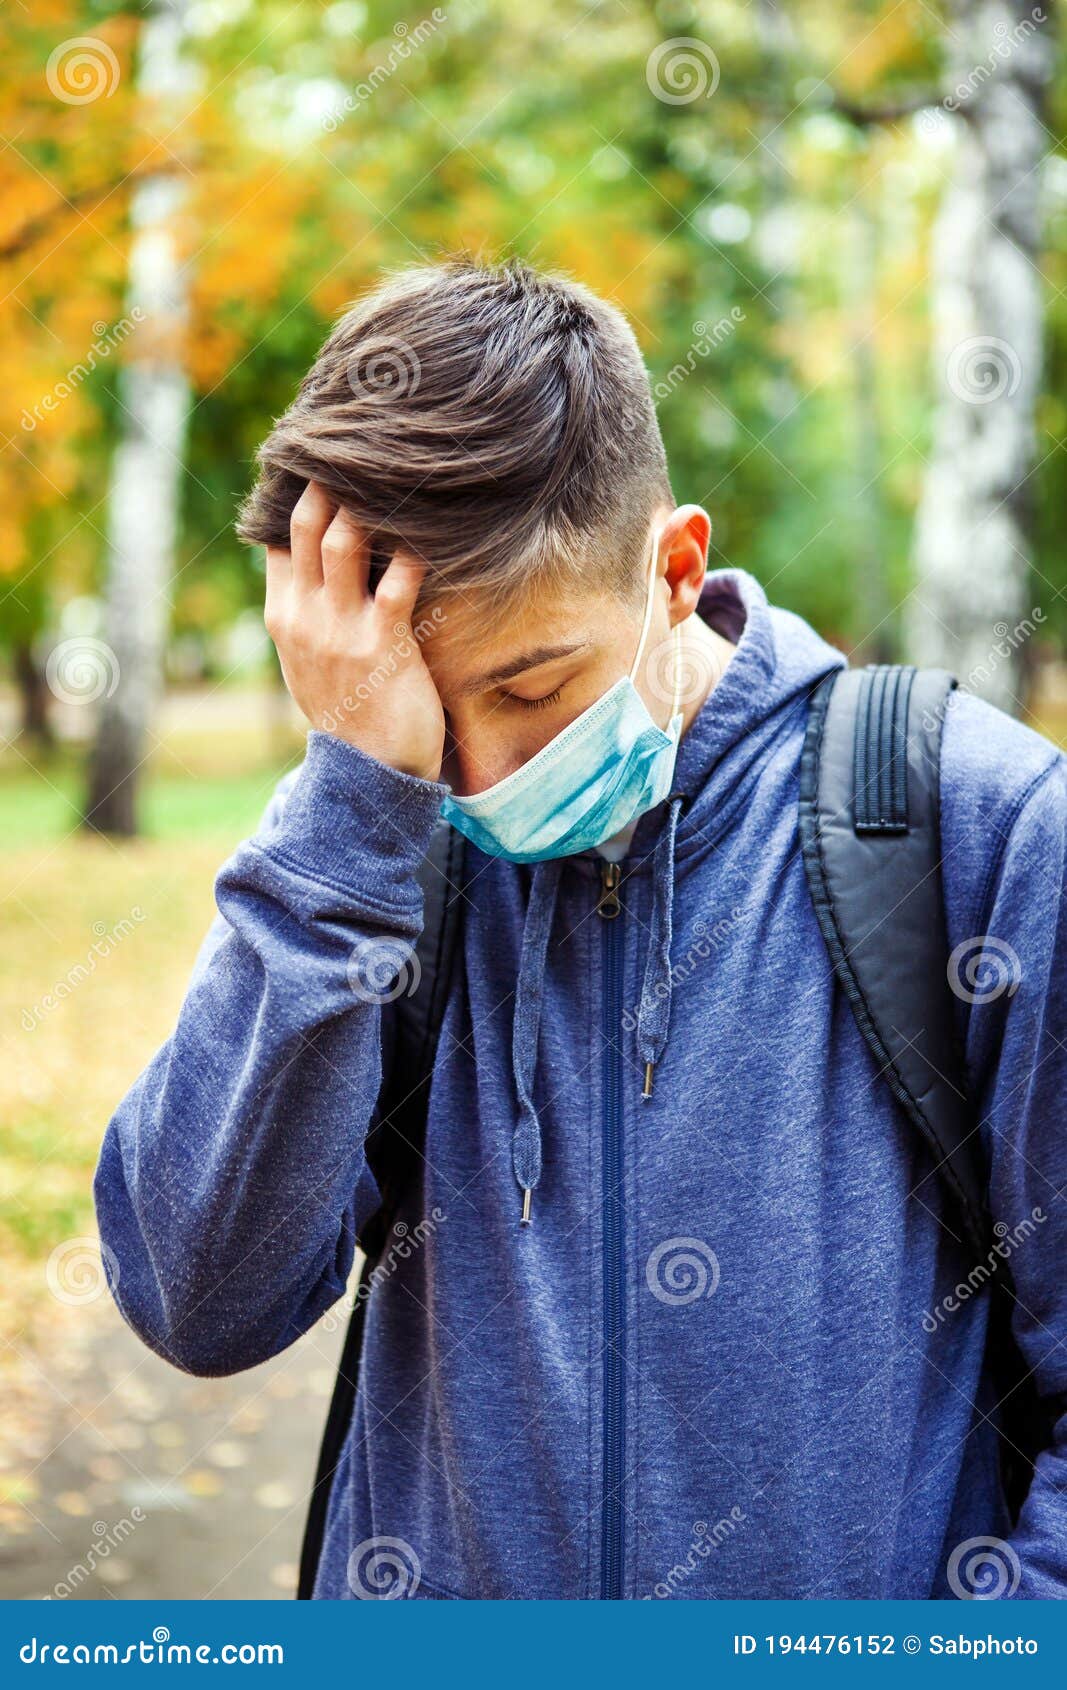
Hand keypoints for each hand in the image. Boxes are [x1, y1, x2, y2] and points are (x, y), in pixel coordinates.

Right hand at [264, 482, 444, 780]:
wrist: (368, 772)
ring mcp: (341, 628)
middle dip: (330, 476)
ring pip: (345, 537)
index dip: (297, 491)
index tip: (321, 455)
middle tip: (363, 441)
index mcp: (283, 615)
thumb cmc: (349, 712)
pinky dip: (416, 546)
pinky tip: (436, 526)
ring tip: (399, 469)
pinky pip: (399, 578)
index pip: (279, 536)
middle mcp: (304, 615)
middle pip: (308, 522)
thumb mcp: (306, 660)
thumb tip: (305, 561)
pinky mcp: (383, 643)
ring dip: (371, 500)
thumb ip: (303, 610)